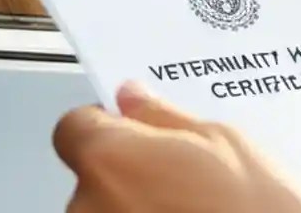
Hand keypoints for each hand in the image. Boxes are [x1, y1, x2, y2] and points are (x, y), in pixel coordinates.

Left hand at [53, 82, 300, 212]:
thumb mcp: (225, 143)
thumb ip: (165, 118)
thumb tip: (134, 98)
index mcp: (109, 158)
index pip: (75, 127)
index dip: (108, 124)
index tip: (137, 128)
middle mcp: (88, 206)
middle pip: (95, 175)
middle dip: (131, 172)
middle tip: (185, 178)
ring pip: (110, 212)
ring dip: (140, 208)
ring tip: (197, 211)